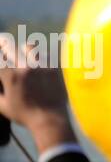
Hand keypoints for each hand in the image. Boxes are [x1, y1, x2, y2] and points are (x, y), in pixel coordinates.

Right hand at [0, 34, 76, 153]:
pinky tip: (36, 61)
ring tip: (21, 53)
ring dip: (23, 49)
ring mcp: (42, 65)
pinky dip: (39, 56)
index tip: (0, 56)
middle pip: (11, 46)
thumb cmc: (24, 114)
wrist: (50, 118)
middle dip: (4, 46)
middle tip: (2, 44)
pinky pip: (45, 54)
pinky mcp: (55, 67)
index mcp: (12, 76)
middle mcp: (26, 67)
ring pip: (30, 46)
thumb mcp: (2, 105)